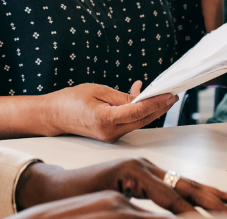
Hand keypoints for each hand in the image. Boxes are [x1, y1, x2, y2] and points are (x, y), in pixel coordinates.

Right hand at [15, 159, 226, 216]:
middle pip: (192, 187)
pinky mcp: (125, 173)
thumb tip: (173, 215)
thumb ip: (149, 208)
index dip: (217, 198)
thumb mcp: (125, 206)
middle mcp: (148, 168)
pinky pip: (158, 195)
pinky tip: (193, 215)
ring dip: (208, 205)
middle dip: (222, 201)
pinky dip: (178, 207)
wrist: (53, 189)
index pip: (189, 189)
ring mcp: (137, 169)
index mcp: (150, 177)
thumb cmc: (86, 198)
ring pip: (181, 190)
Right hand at [44, 82, 176, 142]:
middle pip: (142, 120)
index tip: (169, 94)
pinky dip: (138, 112)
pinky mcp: (110, 135)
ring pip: (138, 122)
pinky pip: (129, 123)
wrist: (53, 115)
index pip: (138, 111)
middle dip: (159, 107)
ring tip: (162, 95)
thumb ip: (121, 97)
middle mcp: (110, 132)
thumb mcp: (97, 90)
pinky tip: (140, 98)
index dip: (156, 102)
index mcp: (105, 120)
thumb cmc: (71, 100)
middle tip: (172, 95)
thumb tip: (141, 98)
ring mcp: (111, 136)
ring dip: (150, 110)